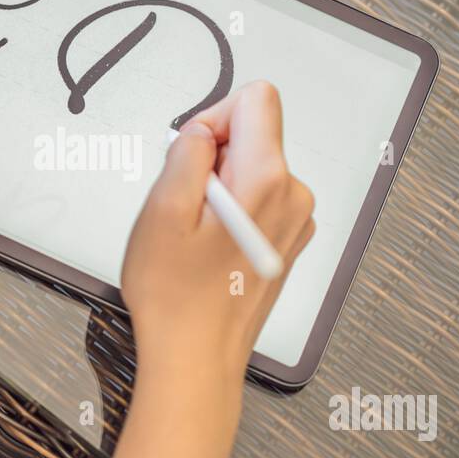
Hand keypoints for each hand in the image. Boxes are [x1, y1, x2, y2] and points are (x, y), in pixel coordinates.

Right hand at [121, 81, 315, 387]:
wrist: (196, 358)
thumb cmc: (175, 296)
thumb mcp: (163, 209)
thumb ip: (186, 152)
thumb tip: (201, 131)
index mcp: (267, 180)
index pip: (257, 99)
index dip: (214, 116)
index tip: (192, 157)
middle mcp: (293, 196)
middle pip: (254, 134)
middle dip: (213, 157)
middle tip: (186, 207)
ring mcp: (296, 221)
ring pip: (253, 168)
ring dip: (219, 188)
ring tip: (196, 235)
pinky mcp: (288, 241)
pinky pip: (259, 199)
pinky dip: (231, 211)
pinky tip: (210, 248)